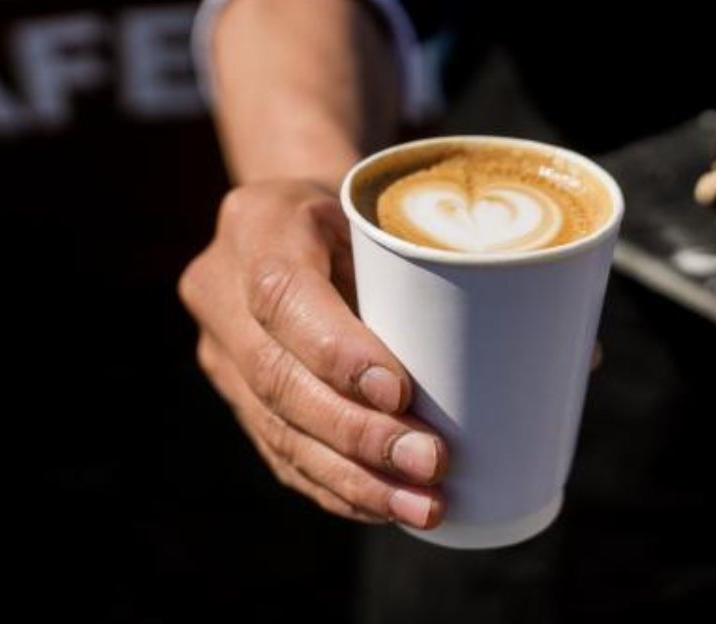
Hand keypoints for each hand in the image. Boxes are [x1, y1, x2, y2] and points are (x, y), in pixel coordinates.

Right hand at [179, 181, 447, 527]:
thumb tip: (494, 333)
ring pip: (278, 428)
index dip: (336, 351)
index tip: (399, 392)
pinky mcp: (235, 395)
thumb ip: (412, 259)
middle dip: (357, 433)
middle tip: (429, 462)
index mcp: (258, 224)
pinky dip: (336, 487)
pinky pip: (279, 453)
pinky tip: (383, 507)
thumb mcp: (380, 208)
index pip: (283, 296)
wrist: (295, 217)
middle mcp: (220, 289)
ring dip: (353, 477)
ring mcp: (220, 349)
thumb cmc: (360, 210)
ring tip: (420, 505)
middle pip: (278, 377)